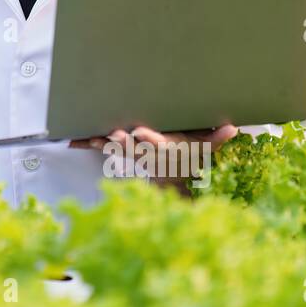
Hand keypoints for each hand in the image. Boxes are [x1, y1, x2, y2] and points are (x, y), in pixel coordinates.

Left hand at [68, 125, 237, 194]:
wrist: (168, 178)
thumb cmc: (185, 157)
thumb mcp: (203, 149)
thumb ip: (216, 138)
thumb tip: (235, 128)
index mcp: (165, 149)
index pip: (158, 145)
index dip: (150, 140)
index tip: (142, 133)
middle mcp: (146, 152)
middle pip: (133, 147)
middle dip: (122, 141)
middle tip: (112, 134)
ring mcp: (132, 153)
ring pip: (115, 147)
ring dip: (102, 142)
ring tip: (91, 137)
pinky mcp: (120, 150)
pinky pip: (101, 146)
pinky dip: (87, 143)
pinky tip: (71, 140)